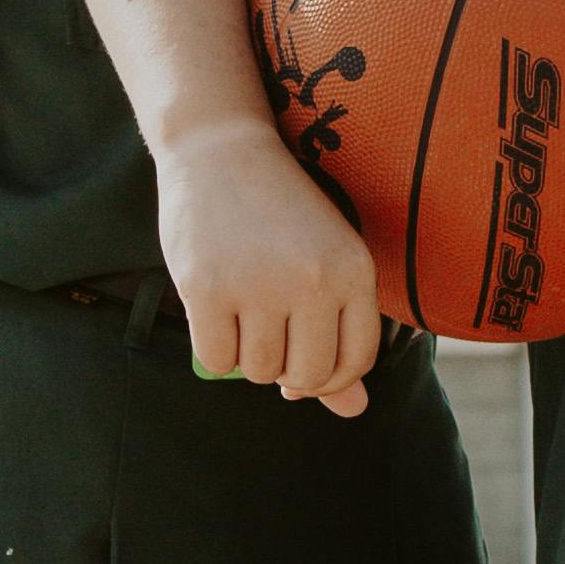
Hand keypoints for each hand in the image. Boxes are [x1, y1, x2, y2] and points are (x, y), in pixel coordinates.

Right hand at [155, 119, 385, 412]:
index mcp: (354, 271)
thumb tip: (356, 411)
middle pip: (308, 375)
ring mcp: (259, 285)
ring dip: (249, 355)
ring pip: (260, 372)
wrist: (220, 151)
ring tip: (244, 310)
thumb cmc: (279, 215)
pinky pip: (217, 362)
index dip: (331, 377)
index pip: (356, 361)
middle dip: (287, 371)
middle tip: (271, 333)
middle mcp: (313, 280)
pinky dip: (214, 351)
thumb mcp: (325, 264)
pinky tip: (216, 313)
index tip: (307, 361)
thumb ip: (340, 338)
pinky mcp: (207, 288)